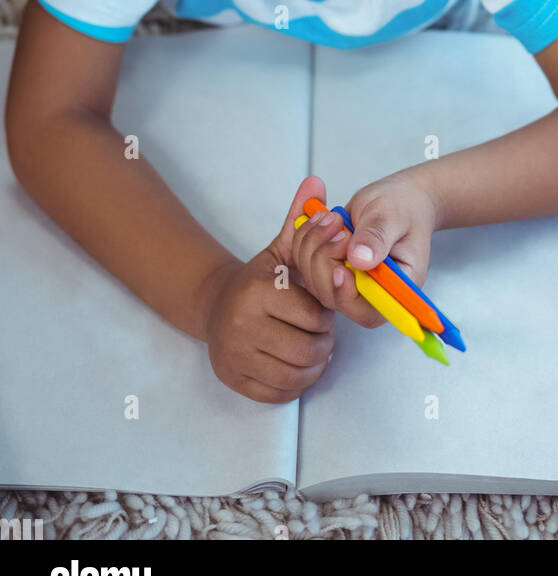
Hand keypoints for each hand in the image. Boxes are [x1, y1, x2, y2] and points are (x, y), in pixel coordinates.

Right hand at [202, 178, 336, 403]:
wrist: (214, 305)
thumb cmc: (259, 279)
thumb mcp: (281, 248)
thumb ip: (301, 220)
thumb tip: (317, 182)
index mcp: (257, 291)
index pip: (315, 314)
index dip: (326, 312)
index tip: (321, 305)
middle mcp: (241, 325)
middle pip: (309, 348)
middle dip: (323, 340)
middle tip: (319, 329)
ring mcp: (235, 357)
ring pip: (299, 374)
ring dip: (314, 363)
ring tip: (311, 345)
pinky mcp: (235, 381)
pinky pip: (282, 393)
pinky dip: (297, 382)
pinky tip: (296, 362)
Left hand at [290, 171, 437, 329]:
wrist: (395, 198)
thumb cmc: (402, 208)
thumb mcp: (392, 216)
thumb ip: (377, 237)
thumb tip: (361, 260)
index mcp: (396, 289)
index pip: (369, 313)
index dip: (348, 297)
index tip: (340, 269)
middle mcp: (370, 293)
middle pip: (334, 298)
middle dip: (326, 259)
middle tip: (337, 223)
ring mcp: (347, 284)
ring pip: (313, 281)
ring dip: (312, 245)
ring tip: (331, 217)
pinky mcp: (329, 271)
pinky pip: (304, 265)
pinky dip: (304, 240)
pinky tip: (320, 219)